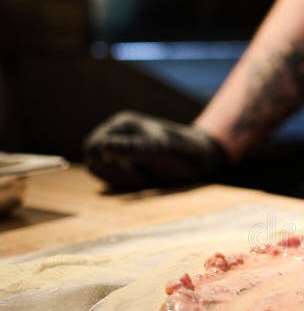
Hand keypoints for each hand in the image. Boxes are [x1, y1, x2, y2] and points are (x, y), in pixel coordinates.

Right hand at [83, 111, 230, 189]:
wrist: (202, 160)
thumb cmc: (185, 151)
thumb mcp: (163, 149)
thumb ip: (136, 148)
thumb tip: (104, 147)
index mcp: (123, 125)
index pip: (94, 146)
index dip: (110, 164)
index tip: (138, 172)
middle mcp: (117, 135)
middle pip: (93, 159)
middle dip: (116, 174)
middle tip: (144, 180)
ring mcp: (119, 150)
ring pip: (98, 170)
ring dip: (118, 180)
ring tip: (146, 180)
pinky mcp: (124, 165)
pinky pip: (109, 178)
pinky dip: (122, 185)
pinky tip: (144, 184)